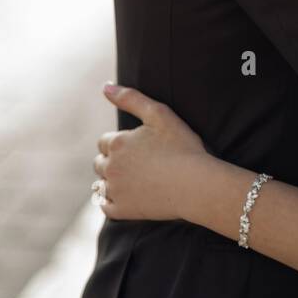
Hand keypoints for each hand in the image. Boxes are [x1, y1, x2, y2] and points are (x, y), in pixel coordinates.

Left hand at [94, 84, 209, 222]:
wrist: (198, 184)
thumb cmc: (183, 147)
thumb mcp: (159, 114)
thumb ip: (130, 98)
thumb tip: (105, 86)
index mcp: (117, 143)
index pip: (105, 141)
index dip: (121, 143)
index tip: (140, 148)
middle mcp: (110, 166)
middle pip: (99, 163)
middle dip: (113, 161)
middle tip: (138, 164)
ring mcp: (115, 190)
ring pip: (100, 184)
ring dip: (112, 181)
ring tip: (136, 180)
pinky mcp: (122, 210)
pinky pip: (105, 207)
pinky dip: (113, 202)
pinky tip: (129, 198)